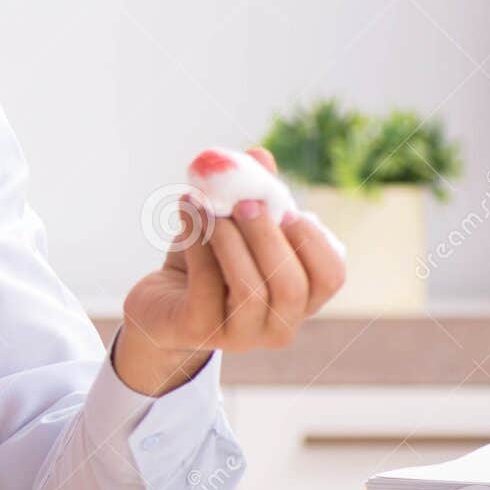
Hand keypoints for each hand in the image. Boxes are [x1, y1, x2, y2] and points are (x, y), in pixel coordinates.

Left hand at [115, 147, 346, 395]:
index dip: (314, 242)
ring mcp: (241, 335)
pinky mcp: (200, 331)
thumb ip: (252, 196)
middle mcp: (278, 325)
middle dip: (268, 237)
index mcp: (300, 299)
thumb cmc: (206, 264)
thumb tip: (259, 155)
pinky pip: (206, 286)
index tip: (289, 211)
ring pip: (250, 290)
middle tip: (245, 203)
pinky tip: (188, 212)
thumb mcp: (232, 228)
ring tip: (211, 210)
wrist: (158, 302)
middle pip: (291, 286)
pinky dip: (198, 244)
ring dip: (231, 242)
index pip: (331, 276)